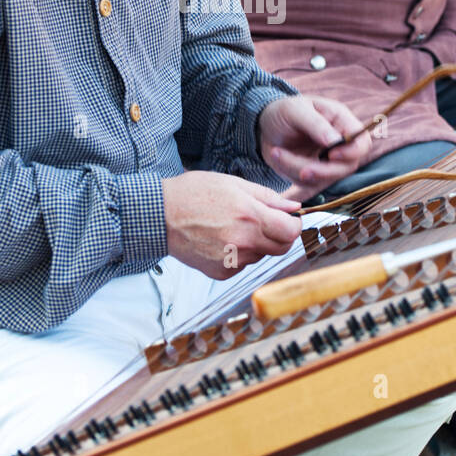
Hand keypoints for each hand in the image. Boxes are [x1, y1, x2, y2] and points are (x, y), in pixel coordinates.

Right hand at [162, 171, 301, 279]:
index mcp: (250, 216)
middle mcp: (244, 242)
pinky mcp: (222, 272)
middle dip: (280, 235)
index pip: (291, 232)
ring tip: (233, 226)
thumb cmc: (193, 194)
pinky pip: (243, 264)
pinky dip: (240, 253)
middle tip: (264, 222)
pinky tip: (222, 239)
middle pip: (282, 248)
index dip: (294, 224)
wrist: (161, 216)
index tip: (289, 219)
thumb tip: (293, 207)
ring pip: (261, 255)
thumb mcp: (233, 183)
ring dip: (257, 243)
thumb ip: (268, 197)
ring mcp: (233, 260)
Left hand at [258, 94, 372, 202]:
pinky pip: (309, 184)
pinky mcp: (314, 174)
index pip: (362, 142)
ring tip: (277, 153)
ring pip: (326, 179)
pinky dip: (291, 173)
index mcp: (341, 121)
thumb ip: (316, 124)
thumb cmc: (283, 111)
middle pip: (348, 166)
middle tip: (301, 170)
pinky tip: (278, 156)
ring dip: (299, 170)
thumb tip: (335, 141)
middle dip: (323, 170)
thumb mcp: (296, 110)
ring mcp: (328, 161)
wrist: (264, 126)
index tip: (331, 153)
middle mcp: (339, 143)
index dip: (352, 152)